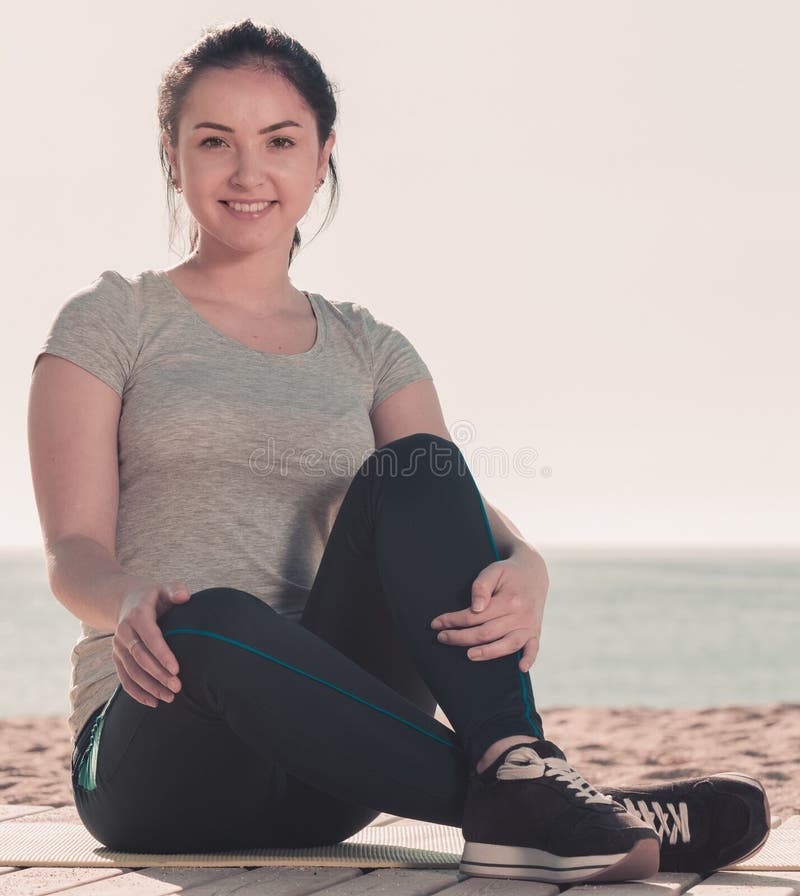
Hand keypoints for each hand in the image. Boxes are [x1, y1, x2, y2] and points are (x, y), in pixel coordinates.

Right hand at [112, 577, 192, 707]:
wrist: (125, 601)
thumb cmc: (153, 597)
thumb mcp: (164, 588)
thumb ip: (175, 590)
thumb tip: (184, 596)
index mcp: (138, 616)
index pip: (151, 637)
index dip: (162, 654)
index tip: (176, 669)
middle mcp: (124, 632)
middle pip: (140, 658)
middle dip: (158, 675)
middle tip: (178, 688)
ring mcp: (118, 646)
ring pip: (132, 671)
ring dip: (149, 687)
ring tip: (169, 698)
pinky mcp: (117, 657)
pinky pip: (124, 678)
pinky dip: (136, 692)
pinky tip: (153, 702)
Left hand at [430, 545, 548, 672]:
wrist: (534, 572)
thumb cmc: (508, 572)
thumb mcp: (493, 570)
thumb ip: (481, 586)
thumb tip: (476, 608)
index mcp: (509, 600)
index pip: (476, 616)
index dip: (454, 620)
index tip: (437, 623)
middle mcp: (520, 615)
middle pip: (487, 632)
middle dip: (461, 637)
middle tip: (442, 638)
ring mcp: (529, 625)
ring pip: (508, 645)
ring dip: (488, 653)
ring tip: (469, 655)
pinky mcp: (535, 632)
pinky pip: (534, 649)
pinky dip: (529, 659)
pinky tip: (520, 668)